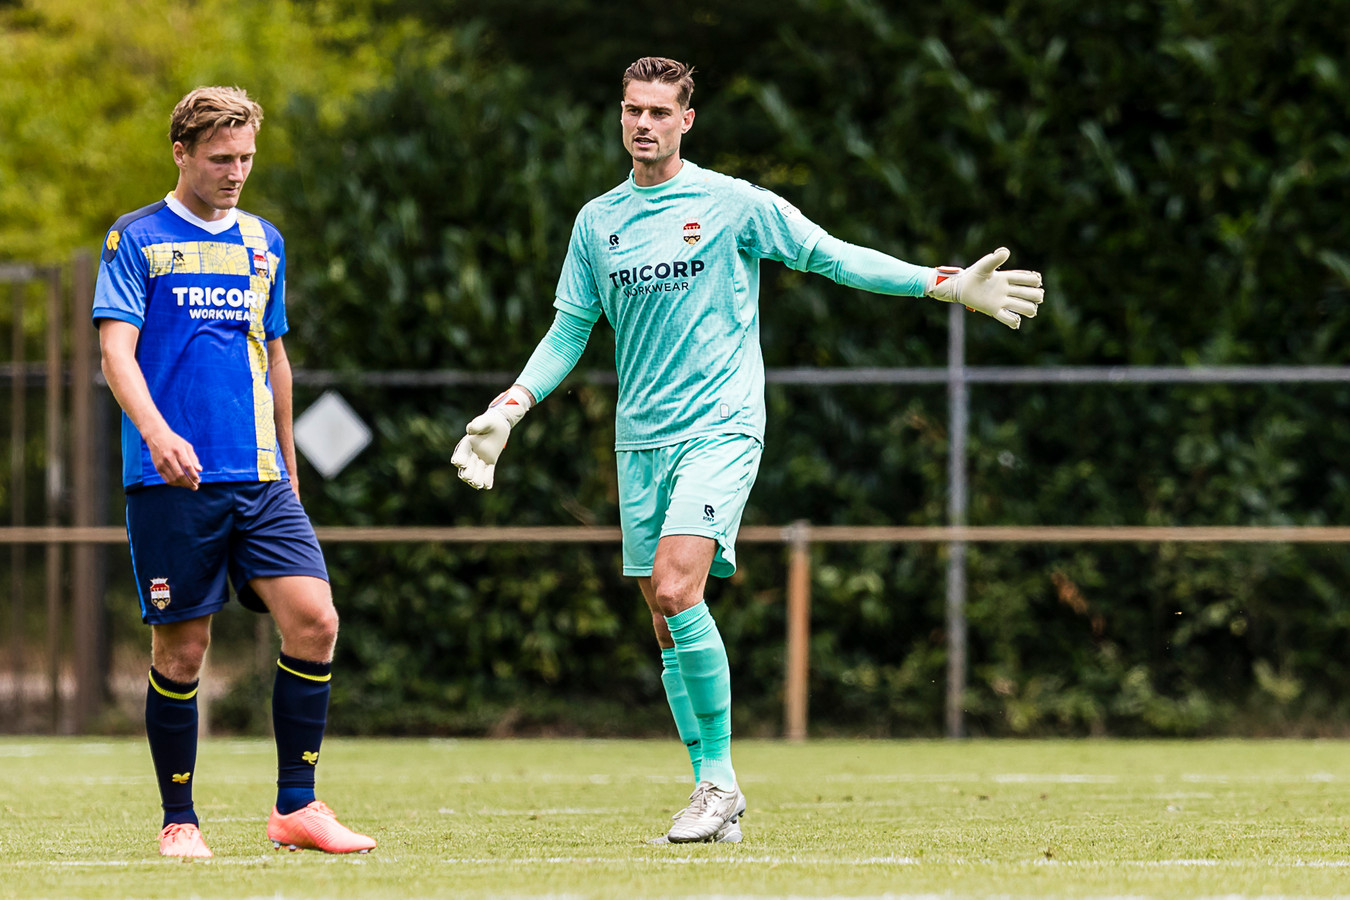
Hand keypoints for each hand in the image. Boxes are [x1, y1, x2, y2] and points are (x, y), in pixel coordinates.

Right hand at [144, 427, 201, 489]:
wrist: (157, 437)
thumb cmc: (175, 442)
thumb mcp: (186, 446)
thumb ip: (193, 458)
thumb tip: (199, 470)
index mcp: (178, 451)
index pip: (187, 466)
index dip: (193, 475)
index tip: (198, 480)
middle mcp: (169, 457)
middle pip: (180, 474)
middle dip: (189, 483)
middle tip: (195, 487)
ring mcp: (162, 463)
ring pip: (173, 479)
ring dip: (182, 485)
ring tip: (189, 485)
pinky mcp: (157, 467)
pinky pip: (166, 479)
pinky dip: (175, 483)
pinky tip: (181, 483)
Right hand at [451, 385, 532, 489]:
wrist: (498, 425)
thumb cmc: (490, 422)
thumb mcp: (485, 421)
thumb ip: (477, 425)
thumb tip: (469, 430)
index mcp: (466, 445)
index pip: (460, 455)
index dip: (459, 459)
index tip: (460, 463)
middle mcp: (470, 454)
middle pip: (466, 468)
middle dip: (468, 474)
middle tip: (472, 480)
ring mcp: (479, 460)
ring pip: (476, 474)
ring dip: (477, 480)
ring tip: (479, 485)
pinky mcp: (489, 463)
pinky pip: (487, 474)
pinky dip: (487, 480)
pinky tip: (488, 486)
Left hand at [926, 247, 1043, 328]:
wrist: (960, 287)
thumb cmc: (973, 274)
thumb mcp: (984, 266)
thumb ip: (994, 259)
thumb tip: (1006, 251)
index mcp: (1007, 278)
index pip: (1028, 279)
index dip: (1035, 280)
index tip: (1037, 280)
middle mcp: (1007, 290)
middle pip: (1029, 294)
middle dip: (1036, 296)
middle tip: (1038, 297)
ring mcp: (1002, 301)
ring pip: (1023, 307)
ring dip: (1029, 309)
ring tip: (1032, 311)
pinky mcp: (994, 310)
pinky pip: (1007, 318)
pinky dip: (1013, 322)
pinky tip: (1015, 322)